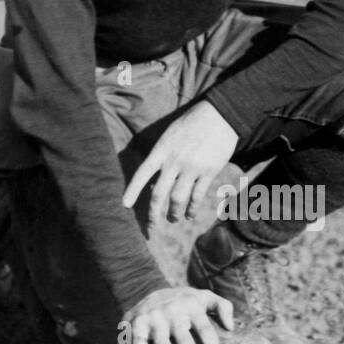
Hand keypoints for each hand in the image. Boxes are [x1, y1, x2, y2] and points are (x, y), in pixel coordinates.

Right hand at [121, 286, 233, 343]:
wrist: (144, 287)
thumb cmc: (183, 301)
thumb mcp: (204, 296)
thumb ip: (223, 306)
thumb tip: (231, 328)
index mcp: (191, 305)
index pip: (205, 330)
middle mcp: (172, 311)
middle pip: (185, 342)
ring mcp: (153, 318)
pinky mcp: (136, 325)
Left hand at [122, 99, 237, 226]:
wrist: (219, 116)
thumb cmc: (191, 125)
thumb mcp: (170, 136)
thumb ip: (162, 158)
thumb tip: (156, 184)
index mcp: (161, 150)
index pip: (142, 173)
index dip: (132, 190)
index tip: (124, 205)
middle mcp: (174, 161)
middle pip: (159, 193)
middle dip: (153, 214)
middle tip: (151, 226)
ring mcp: (191, 167)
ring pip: (178, 198)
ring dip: (174, 213)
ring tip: (173, 220)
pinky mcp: (208, 171)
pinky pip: (197, 196)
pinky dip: (192, 208)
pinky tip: (190, 215)